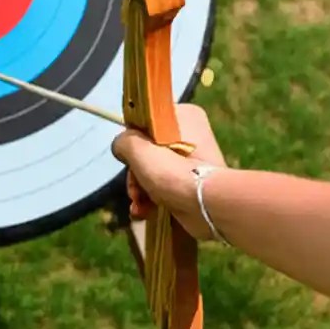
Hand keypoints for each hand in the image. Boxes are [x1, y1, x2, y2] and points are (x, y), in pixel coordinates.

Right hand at [112, 104, 227, 239]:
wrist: (208, 207)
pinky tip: (144, 212)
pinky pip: (166, 184)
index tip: (129, 158)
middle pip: (149, 150)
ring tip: (139, 206)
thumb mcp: (138, 149)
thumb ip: (123, 140)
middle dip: (136, 174)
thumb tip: (121, 146)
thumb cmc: (174, 172)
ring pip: (155, 170)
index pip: (147, 122)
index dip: (133, 141)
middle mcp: (192, 135)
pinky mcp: (194, 182)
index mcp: (184, 116)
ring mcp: (195, 160)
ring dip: (141, 190)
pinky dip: (153, 198)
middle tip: (135, 190)